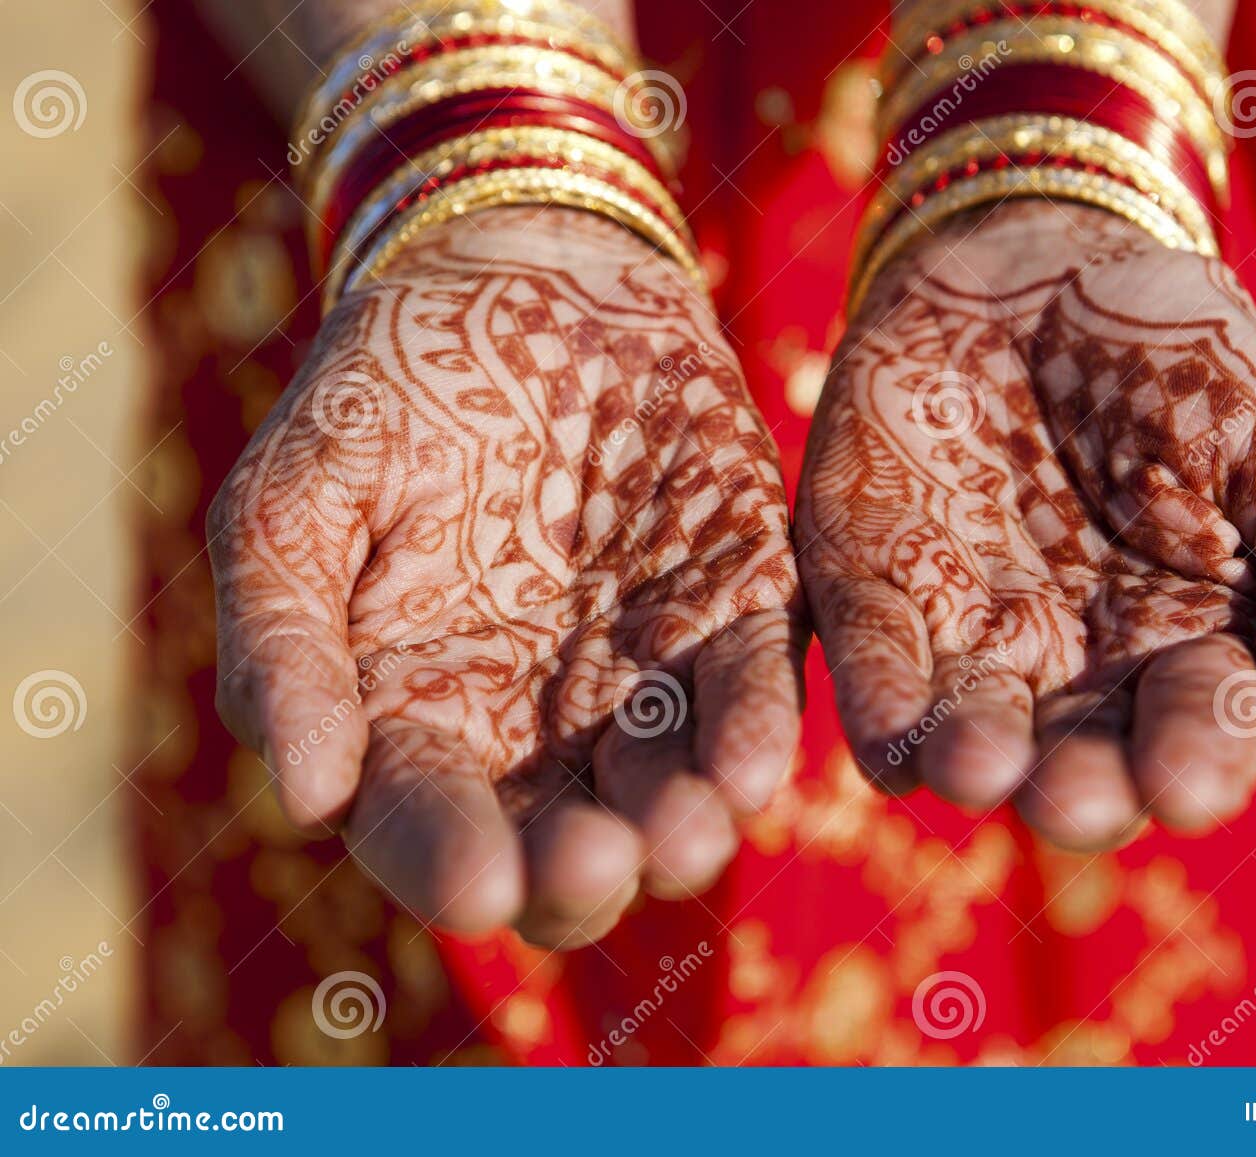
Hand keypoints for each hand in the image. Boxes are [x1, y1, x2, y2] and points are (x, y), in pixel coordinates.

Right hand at [208, 207, 802, 945]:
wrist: (526, 273)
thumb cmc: (390, 389)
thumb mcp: (299, 495)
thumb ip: (285, 639)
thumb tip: (308, 799)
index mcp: (420, 714)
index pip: (427, 825)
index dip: (448, 864)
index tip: (478, 886)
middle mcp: (541, 725)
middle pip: (565, 849)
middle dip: (582, 874)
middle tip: (597, 861)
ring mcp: (647, 672)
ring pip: (672, 791)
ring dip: (685, 827)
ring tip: (688, 832)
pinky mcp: (738, 606)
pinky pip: (755, 687)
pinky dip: (757, 730)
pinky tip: (753, 764)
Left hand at [797, 200, 1255, 850]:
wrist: (1040, 259)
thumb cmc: (1184, 361)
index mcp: (1188, 653)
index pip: (1200, 735)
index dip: (1197, 758)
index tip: (1188, 773)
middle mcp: (1077, 674)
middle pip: (1079, 762)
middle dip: (1079, 790)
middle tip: (1075, 798)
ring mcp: (970, 636)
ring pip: (970, 732)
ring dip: (973, 759)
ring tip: (985, 767)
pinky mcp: (875, 588)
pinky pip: (872, 659)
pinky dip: (879, 700)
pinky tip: (890, 740)